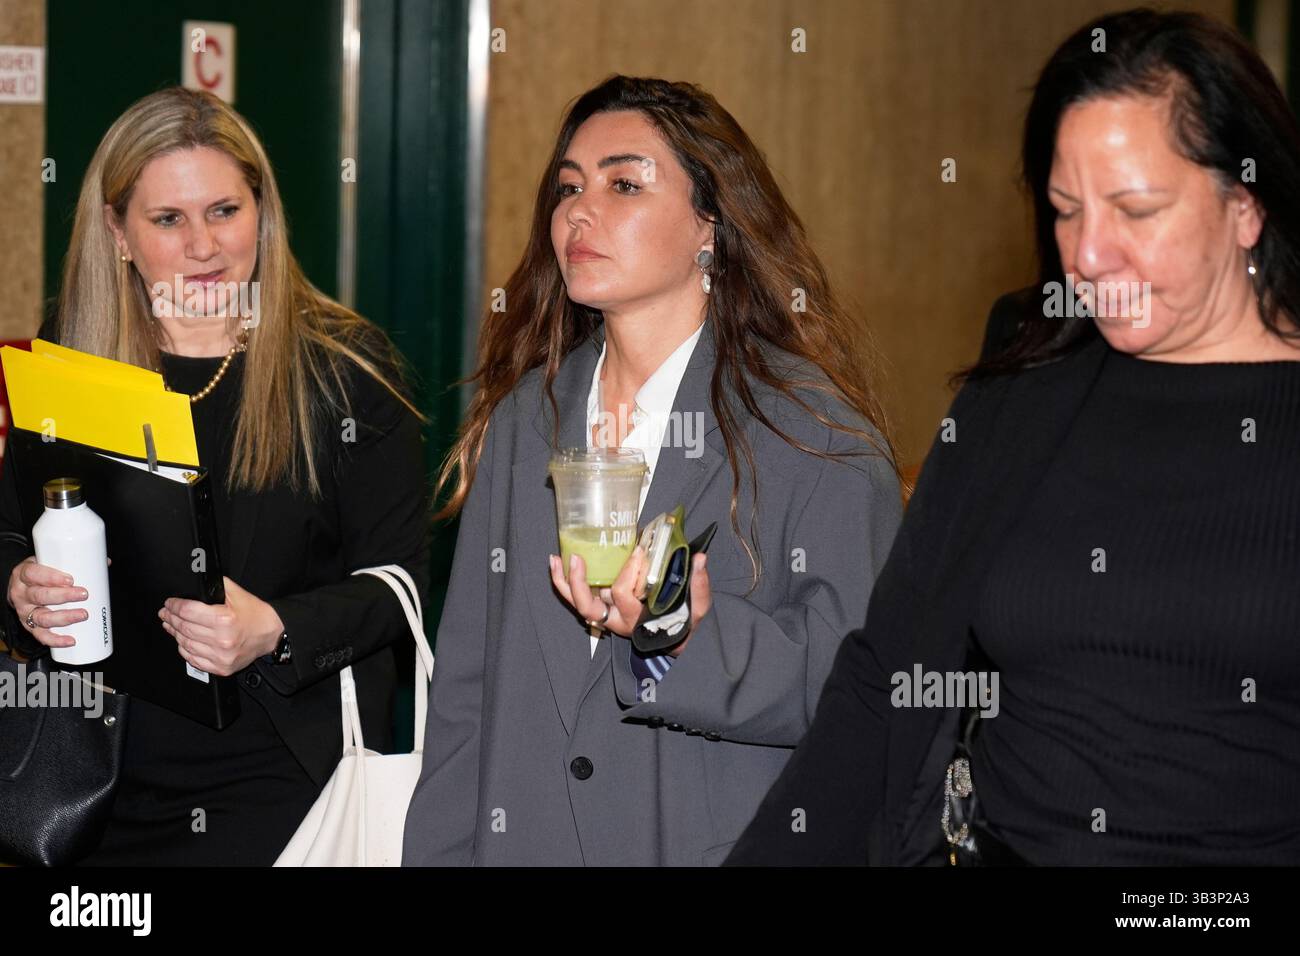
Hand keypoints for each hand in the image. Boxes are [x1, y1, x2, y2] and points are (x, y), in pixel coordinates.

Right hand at [6, 555, 110, 649]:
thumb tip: (105, 562)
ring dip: (64, 617)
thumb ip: (72, 562)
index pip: (33, 573)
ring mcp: (24, 611)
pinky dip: (56, 640)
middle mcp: (21, 594)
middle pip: (39, 595)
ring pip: (42, 617)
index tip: (70, 579)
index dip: (51, 577)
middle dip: (63, 596)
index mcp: (24, 574)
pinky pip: (41, 635)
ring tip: (83, 614)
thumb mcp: (48, 563)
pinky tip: (70, 640)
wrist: (21, 589)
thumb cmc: (39, 574)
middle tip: (84, 594)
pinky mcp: (29, 626)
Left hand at [159, 576, 283, 676]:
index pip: (188, 611)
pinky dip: (185, 650)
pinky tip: (182, 642)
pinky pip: (194, 660)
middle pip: (185, 628)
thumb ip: (216, 586)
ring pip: (186, 644)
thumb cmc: (255, 614)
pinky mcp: (221, 667)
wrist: (271, 634)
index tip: (169, 603)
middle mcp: (222, 639)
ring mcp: (221, 656)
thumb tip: (197, 582)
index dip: (174, 606)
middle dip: (171, 618)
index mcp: (225, 619)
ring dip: (175, 634)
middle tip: (165, 613)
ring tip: (170, 626)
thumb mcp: (237, 593)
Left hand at [548, 548, 711, 655]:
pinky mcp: (602, 607)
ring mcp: (606, 615)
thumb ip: (699, 586)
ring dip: (565, 581)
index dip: (627, 573)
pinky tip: (559, 562)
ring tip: (557, 557)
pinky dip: (566, 582)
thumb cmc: (683, 623)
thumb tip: (700, 558)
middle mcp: (616, 621)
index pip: (623, 596)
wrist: (675, 641)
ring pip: (577, 603)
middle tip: (578, 557)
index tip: (638, 552)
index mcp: (636, 621)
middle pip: (588, 607)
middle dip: (580, 582)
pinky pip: (578, 598)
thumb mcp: (697, 609)